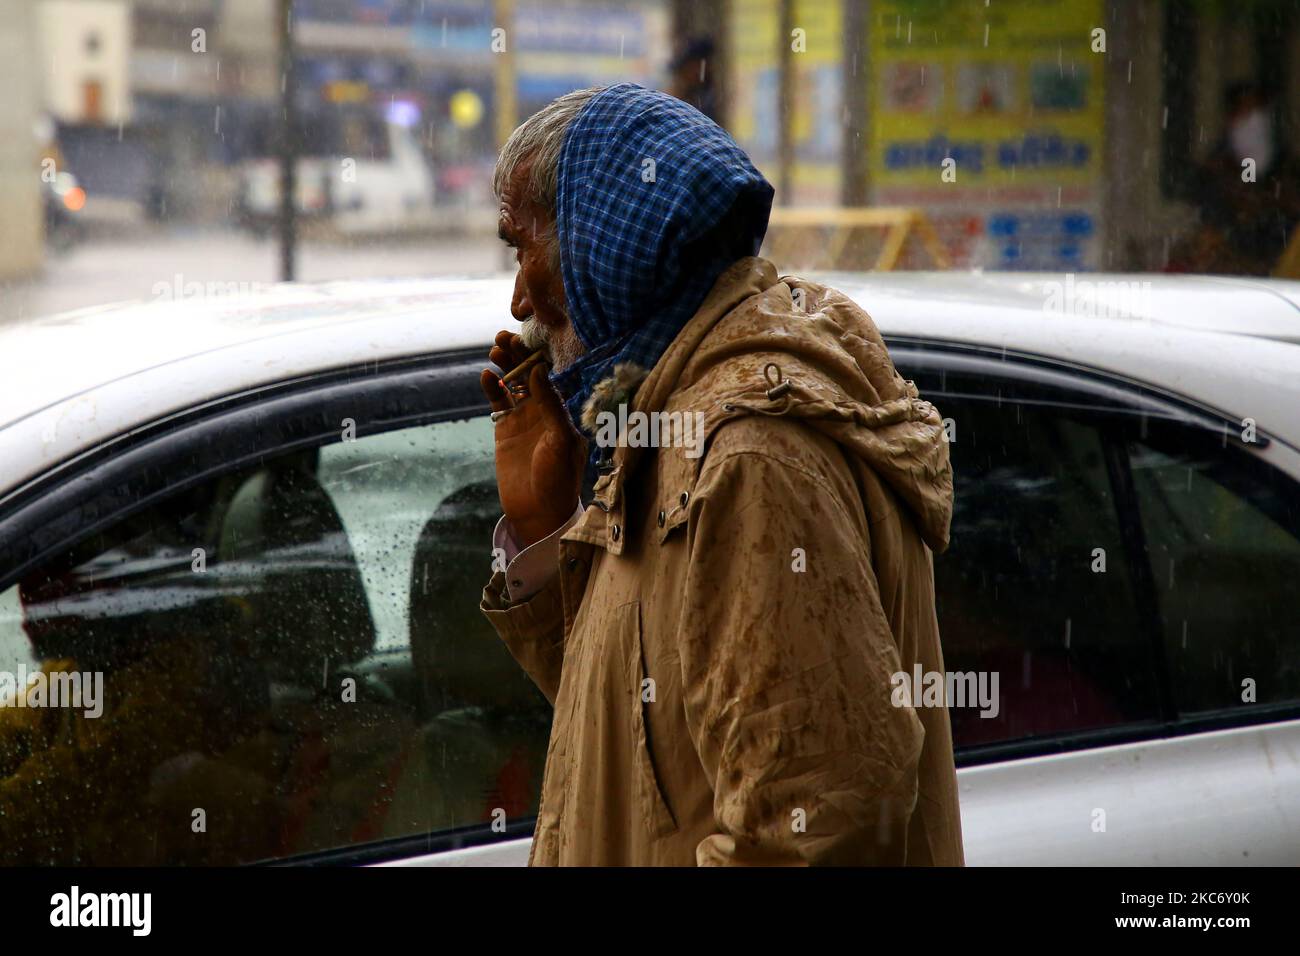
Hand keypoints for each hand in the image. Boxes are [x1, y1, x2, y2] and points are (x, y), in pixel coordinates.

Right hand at [480, 330, 585, 547]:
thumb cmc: (559, 480)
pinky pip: (498, 402)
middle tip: (505, 336)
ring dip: (504, 365)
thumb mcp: (561, 441)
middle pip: (529, 374)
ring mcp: (523, 419)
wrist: (539, 513)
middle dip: (518, 354)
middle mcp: (544, 411)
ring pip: (512, 383)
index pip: (550, 376)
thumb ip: (551, 406)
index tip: (528, 338)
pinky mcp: (504, 430)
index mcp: (564, 411)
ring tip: (495, 347)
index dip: (539, 356)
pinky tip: (486, 375)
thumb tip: (539, 370)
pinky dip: (492, 388)